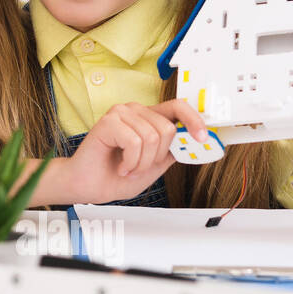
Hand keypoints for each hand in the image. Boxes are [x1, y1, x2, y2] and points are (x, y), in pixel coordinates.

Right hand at [66, 99, 207, 203]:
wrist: (88, 186)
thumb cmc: (116, 176)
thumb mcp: (155, 165)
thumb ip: (173, 151)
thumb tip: (196, 143)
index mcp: (148, 117)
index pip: (178, 107)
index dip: (194, 120)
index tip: (204, 138)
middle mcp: (135, 111)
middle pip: (167, 128)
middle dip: (157, 156)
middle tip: (140, 166)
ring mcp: (120, 113)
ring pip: (152, 136)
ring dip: (142, 162)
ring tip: (128, 168)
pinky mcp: (108, 122)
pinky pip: (134, 142)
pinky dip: (130, 161)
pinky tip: (120, 166)